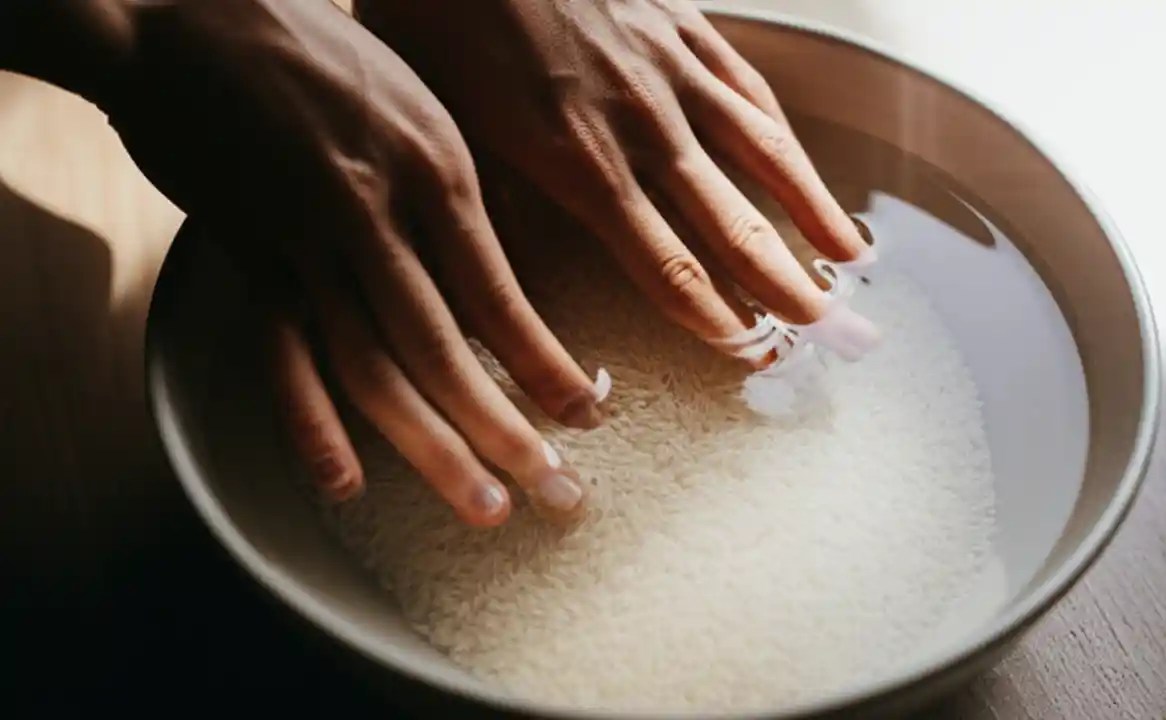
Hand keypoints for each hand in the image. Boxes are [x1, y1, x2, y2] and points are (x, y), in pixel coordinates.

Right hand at [106, 1, 600, 523]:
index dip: (546, 366)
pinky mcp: (249, 256)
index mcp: (438, 170)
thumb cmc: (320, 51)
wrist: (189, 14)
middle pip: (450, 348)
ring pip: (378, 365)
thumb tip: (511, 265)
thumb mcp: (420, 103)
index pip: (503, 294)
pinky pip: (283, 353)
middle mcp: (381, 212)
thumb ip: (463, 187)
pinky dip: (310, 423)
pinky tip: (343, 484)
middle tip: (561, 495)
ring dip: (434, 446)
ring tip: (486, 508)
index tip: (588, 417)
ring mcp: (309, 239)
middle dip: (509, 430)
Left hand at [355, 0, 876, 358]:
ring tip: (851, 259)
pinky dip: (784, 132)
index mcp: (580, 162)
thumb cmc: (439, 22)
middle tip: (826, 329)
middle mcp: (642, 124)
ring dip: (810, 211)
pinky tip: (801, 160)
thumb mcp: (444, 131)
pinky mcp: (681, 23)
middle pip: (730, 223)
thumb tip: (503, 287)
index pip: (666, 264)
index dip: (713, 317)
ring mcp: (671, 70)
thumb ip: (491, 211)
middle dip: (780, 284)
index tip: (748, 352)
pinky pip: (748, 88)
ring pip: (763, 153)